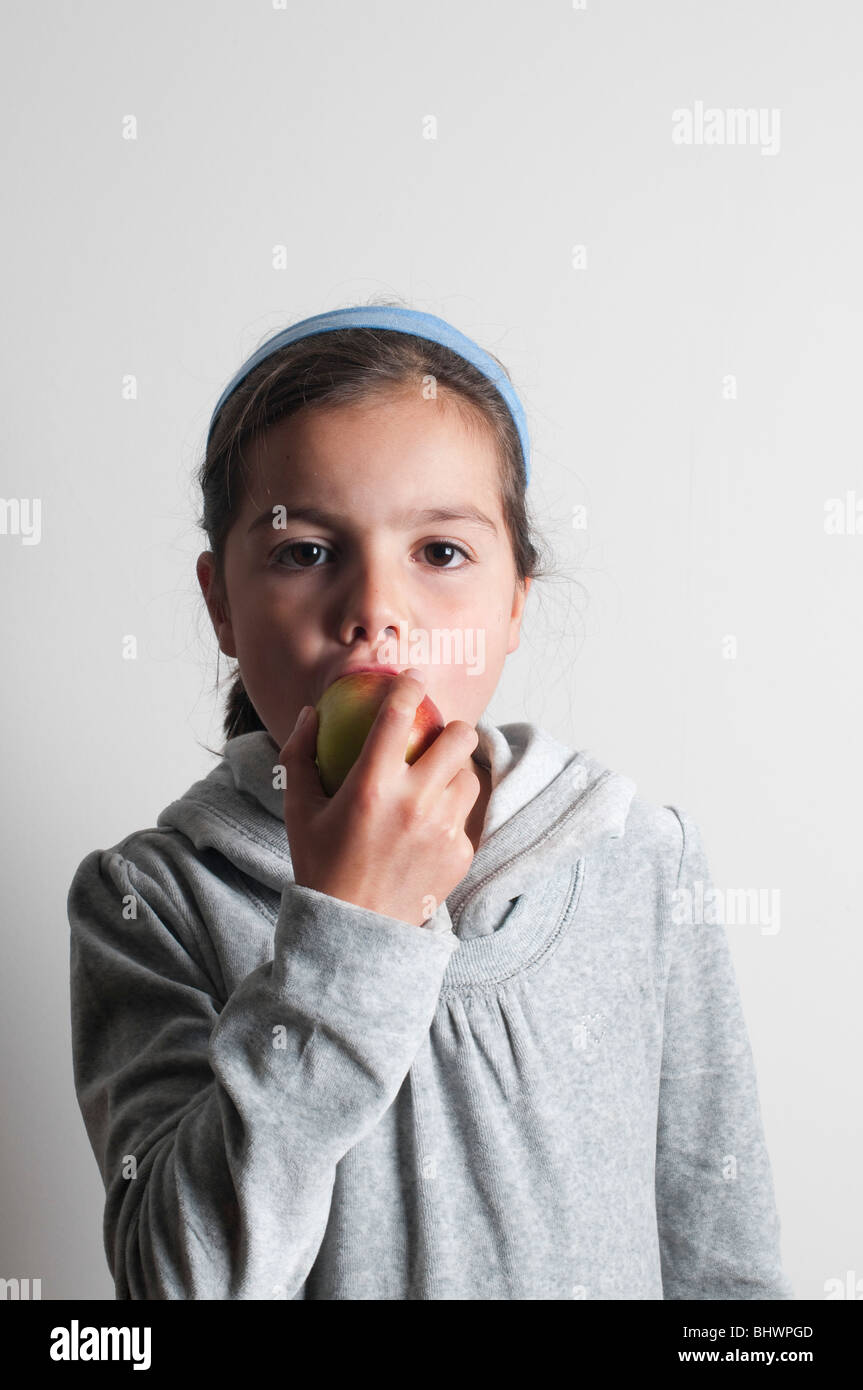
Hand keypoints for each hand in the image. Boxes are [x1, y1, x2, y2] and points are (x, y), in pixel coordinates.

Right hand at [279, 669, 480, 926]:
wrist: (353, 932)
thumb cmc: (320, 865)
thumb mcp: (299, 811)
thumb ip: (299, 757)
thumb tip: (309, 713)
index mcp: (371, 787)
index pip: (399, 717)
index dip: (410, 688)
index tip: (413, 679)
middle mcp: (413, 803)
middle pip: (460, 738)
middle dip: (454, 728)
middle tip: (440, 735)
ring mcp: (442, 829)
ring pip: (469, 776)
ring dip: (455, 772)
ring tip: (436, 781)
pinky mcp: (460, 853)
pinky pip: (465, 817)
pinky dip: (451, 813)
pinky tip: (432, 822)